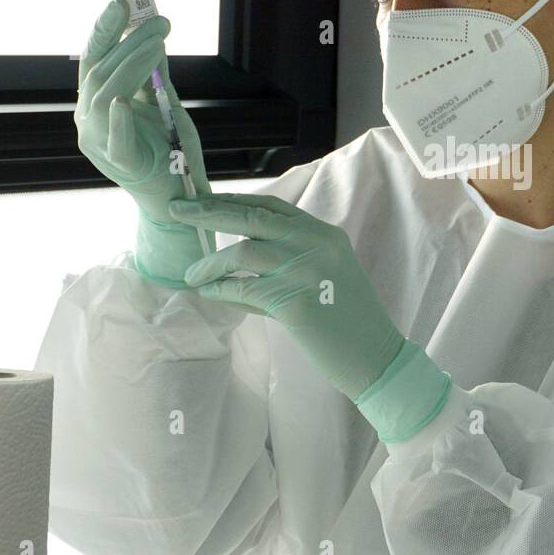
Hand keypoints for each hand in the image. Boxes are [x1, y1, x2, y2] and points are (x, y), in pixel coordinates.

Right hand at [75, 1, 209, 224]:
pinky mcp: (119, 163)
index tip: (121, 2)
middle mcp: (89, 119)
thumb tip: (153, 35)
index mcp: (96, 102)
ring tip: (158, 43)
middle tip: (159, 20)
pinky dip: (118, 119)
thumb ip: (153, 74)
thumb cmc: (169, 148)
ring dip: (132, 64)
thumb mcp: (162, 102)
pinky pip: (114, 139)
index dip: (104, 29)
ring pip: (105, 94)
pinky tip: (123, 101)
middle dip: (128, 41)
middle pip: (100, 70)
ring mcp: (99, 142)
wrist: (179, 194)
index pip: (93, 58)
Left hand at [168, 193, 404, 399]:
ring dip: (210, 263)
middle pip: (252, 217)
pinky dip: (220, 289)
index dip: (235, 200)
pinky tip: (208, 293)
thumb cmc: (347, 320)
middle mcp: (316, 243)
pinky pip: (242, 288)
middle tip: (178, 210)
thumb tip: (236, 254)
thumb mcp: (325, 274)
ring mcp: (306, 269)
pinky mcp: (294, 300)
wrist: (375, 355)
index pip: (272, 206)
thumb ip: (289, 258)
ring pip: (241, 251)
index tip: (204, 199)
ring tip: (192, 274)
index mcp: (325, 233)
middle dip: (209, 211)